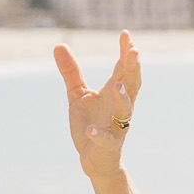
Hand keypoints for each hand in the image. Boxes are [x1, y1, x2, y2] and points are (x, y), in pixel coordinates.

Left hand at [52, 31, 140, 182]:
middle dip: (134, 69)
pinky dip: (99, 134)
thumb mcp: (78, 95)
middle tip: (134, 52)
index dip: (126, 53)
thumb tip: (58, 45)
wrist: (94, 159)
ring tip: (115, 85)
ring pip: (126, 110)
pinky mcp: (109, 145)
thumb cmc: (91, 123)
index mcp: (114, 92)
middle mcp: (119, 106)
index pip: (123, 69)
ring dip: (122, 98)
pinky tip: (91, 130)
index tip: (125, 35)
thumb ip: (71, 72)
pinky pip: (106, 139)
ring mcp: (116, 126)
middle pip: (132, 85)